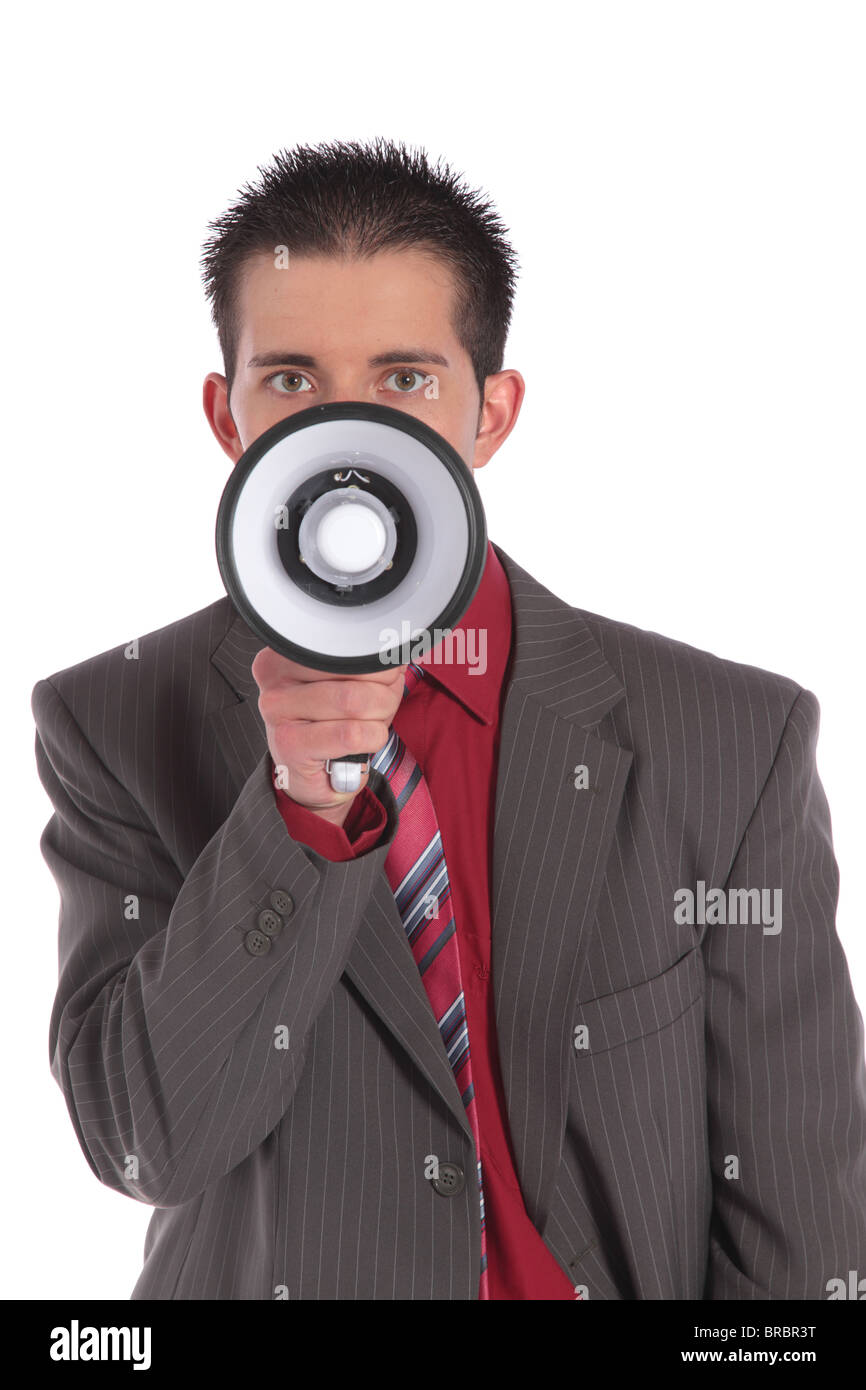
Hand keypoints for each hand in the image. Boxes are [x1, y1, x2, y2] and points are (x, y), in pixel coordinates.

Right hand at [251, 648, 406, 825]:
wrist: (310, 775)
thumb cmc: (332, 724)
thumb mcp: (353, 684)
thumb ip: (371, 663)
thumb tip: (398, 651)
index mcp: (287, 653)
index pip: (349, 643)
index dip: (380, 664)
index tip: (386, 677)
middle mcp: (276, 679)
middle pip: (355, 671)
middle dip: (384, 692)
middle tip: (381, 707)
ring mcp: (277, 712)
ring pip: (354, 702)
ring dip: (379, 717)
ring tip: (371, 725)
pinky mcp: (290, 745)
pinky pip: (351, 734)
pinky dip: (371, 738)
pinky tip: (363, 742)